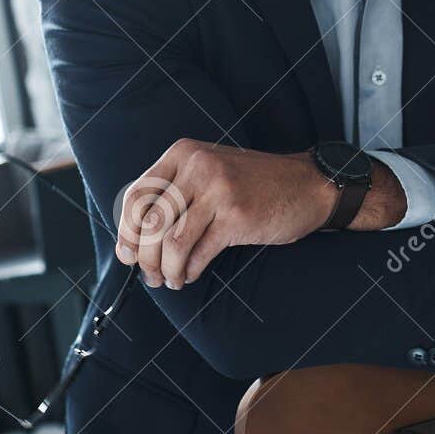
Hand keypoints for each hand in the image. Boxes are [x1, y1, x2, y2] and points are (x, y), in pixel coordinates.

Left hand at [114, 140, 403, 289]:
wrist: (308, 185)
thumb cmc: (253, 185)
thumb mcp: (208, 172)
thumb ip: (174, 193)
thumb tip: (133, 238)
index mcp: (183, 152)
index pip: (137, 195)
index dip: (126, 231)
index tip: (127, 254)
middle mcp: (197, 166)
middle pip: (150, 222)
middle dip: (144, 257)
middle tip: (149, 276)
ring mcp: (218, 190)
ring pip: (171, 243)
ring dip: (166, 270)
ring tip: (171, 280)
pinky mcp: (236, 216)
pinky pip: (197, 253)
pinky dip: (188, 271)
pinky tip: (190, 275)